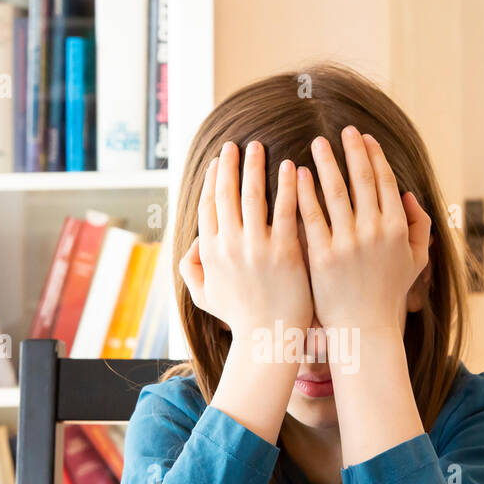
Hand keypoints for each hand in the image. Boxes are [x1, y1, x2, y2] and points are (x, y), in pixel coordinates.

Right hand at [179, 140, 312, 340]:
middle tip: (236, 144)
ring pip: (253, 196)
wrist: (269, 339)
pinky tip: (291, 167)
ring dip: (254, 166)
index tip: (219, 162)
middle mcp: (230, 246)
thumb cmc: (241, 318)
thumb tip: (191, 246)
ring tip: (259, 147)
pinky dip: (286, 185)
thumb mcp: (205, 297)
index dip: (213, 180)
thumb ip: (191, 270)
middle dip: (230, 165)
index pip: (208, 206)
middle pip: (227, 194)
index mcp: (211, 252)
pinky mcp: (285, 252)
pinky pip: (286, 210)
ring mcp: (257, 248)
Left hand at [297, 126, 430, 334]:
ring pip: (336, 192)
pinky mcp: (323, 256)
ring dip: (327, 163)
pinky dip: (305, 192)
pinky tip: (299, 174)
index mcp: (396, 229)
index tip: (365, 138)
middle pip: (362, 180)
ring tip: (318, 143)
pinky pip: (312, 216)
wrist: (364, 330)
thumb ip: (419, 227)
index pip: (385, 182)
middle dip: (353, 151)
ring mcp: (348, 243)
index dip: (375, 156)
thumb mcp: (415, 262)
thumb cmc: (387, 295)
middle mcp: (374, 232)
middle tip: (343, 130)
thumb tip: (408, 196)